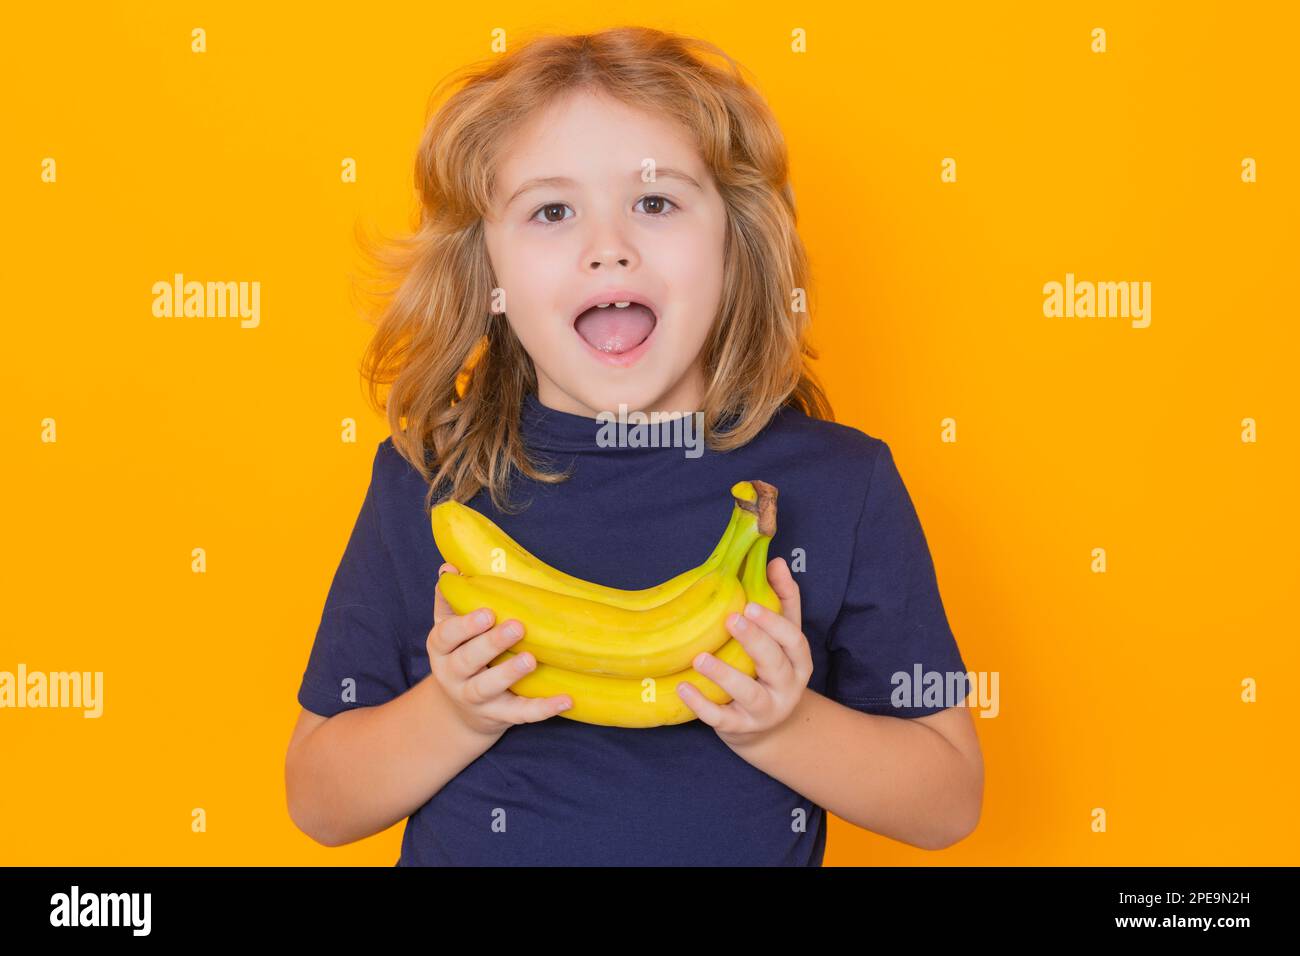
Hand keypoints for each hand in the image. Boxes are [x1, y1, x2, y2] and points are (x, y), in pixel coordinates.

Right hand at [427, 563, 572, 737]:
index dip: (464, 626)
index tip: (487, 612)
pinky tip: (566, 699)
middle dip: (491, 644)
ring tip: (530, 659)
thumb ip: (451, 599)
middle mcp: (453, 675)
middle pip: (467, 661)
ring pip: (488, 688)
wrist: (462, 711)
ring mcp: (475, 698)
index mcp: (441, 648)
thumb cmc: (462, 654)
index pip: (446, 636)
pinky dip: (543, 708)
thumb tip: (450, 567)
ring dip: (510, 673)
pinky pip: (521, 714)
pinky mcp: (499, 716)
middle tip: (517, 626)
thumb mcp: (450, 629)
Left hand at [676, 556, 811, 748]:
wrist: (769, 727)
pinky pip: (722, 719)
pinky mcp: (740, 728)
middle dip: (754, 641)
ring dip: (724, 675)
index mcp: (798, 661)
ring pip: (749, 694)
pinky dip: (702, 705)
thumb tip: (775, 561)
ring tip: (699, 658)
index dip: (773, 623)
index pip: (793, 639)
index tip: (749, 604)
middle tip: (730, 619)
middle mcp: (787, 687)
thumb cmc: (771, 670)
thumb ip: (782, 600)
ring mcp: (764, 711)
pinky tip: (683, 688)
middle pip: (774, 664)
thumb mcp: (783, 638)